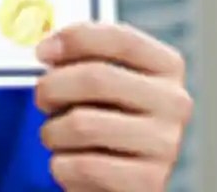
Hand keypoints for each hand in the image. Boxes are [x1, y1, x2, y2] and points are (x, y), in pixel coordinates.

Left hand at [34, 22, 193, 190]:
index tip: (43, 51)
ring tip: (57, 136)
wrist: (121, 181)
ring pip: (82, 125)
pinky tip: (71, 164)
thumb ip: (83, 58)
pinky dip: (61, 165)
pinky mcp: (148, 182)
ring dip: (52, 132)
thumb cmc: (104, 121)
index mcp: (166, 67)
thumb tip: (48, 49)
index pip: (120, 38)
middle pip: (96, 78)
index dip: (74, 39)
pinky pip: (81, 165)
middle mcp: (174, 102)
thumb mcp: (101, 84)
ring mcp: (166, 144)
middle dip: (52, 87)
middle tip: (42, 98)